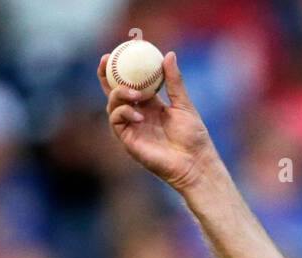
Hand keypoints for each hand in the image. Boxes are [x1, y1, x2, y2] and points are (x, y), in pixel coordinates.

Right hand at [98, 51, 216, 192]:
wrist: (195, 163)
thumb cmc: (194, 137)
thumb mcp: (184, 105)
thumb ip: (174, 82)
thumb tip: (168, 54)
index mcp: (151, 105)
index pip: (131, 83)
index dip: (121, 68)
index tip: (120, 50)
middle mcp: (137, 114)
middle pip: (114, 91)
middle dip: (105, 75)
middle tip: (106, 60)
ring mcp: (131, 127)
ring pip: (112, 104)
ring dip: (119, 94)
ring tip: (134, 93)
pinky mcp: (127, 140)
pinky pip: (116, 121)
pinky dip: (123, 113)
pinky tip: (138, 115)